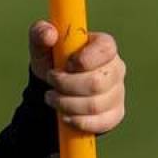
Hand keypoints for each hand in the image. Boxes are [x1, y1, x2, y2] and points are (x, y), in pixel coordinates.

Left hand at [28, 21, 124, 136]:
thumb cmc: (52, 62)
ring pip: (95, 105)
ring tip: (52, 98)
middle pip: (97, 82)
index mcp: (104, 46)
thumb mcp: (42, 47)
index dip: (82, 60)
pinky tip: (65, 116)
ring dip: (66, 104)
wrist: (54, 90)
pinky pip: (101, 123)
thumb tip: (50, 34)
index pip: (105, 50)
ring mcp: (118, 92)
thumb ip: (40, 34)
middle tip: (51, 83)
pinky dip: (78, 122)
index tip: (64, 65)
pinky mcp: (115, 113)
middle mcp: (116, 68)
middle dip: (66, 86)